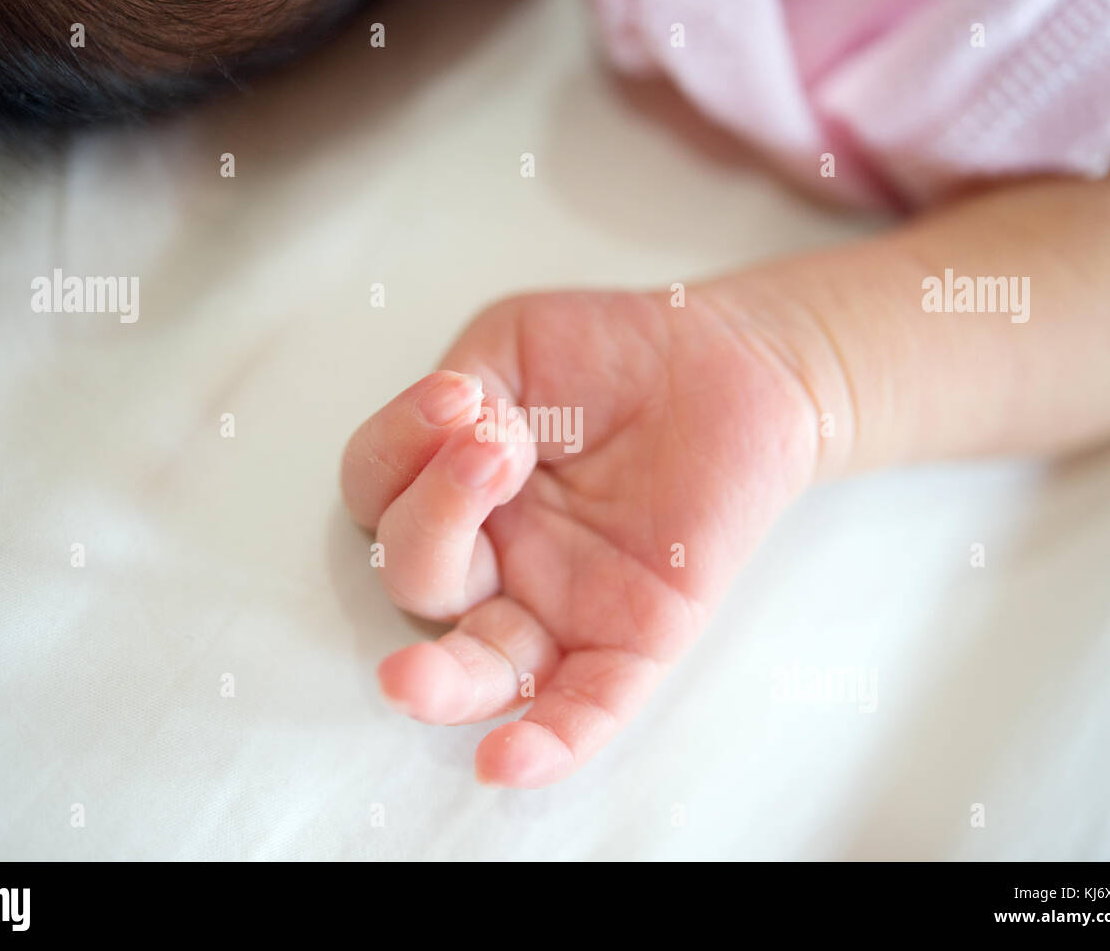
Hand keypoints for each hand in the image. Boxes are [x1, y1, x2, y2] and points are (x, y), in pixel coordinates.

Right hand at [341, 288, 823, 785]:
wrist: (730, 365)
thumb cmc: (615, 356)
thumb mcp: (515, 346)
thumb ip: (463, 392)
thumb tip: (458, 441)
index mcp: (450, 489)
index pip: (379, 492)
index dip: (399, 447)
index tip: (460, 396)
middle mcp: (493, 558)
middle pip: (419, 579)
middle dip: (436, 515)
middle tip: (497, 451)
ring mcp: (559, 605)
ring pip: (482, 667)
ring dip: (441, 681)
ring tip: (408, 679)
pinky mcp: (633, 639)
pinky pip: (585, 708)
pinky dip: (547, 742)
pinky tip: (506, 764)